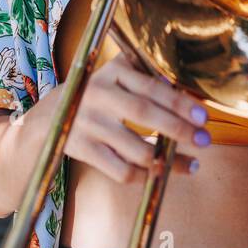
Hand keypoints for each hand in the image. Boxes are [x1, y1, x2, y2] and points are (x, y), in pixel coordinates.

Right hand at [64, 51, 210, 183]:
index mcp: (110, 72)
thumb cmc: (90, 97)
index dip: (179, 101)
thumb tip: (181, 87)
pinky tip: (162, 175)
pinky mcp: (81, 149)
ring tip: (192, 164)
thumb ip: (140, 75)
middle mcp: (97, 94)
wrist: (42, 121)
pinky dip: (145, 176)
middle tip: (205, 140)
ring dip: (167, 160)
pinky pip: (120, 170)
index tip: (203, 115)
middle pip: (144, 113)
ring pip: (134, 148)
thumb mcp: (109, 77)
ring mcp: (87, 123)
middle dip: (178, 128)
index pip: (150, 87)